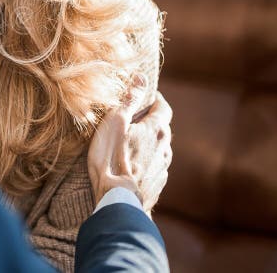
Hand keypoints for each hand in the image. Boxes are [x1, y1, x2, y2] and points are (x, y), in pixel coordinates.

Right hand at [88, 83, 172, 211]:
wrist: (118, 199)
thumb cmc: (111, 157)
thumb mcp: (115, 122)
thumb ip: (130, 100)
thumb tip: (142, 77)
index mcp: (156, 129)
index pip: (164, 107)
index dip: (156, 99)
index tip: (147, 95)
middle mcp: (164, 147)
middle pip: (162, 128)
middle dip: (151, 121)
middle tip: (135, 119)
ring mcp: (162, 167)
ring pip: (160, 149)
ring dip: (150, 143)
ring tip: (132, 144)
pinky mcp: (157, 184)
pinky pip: (155, 167)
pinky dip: (147, 162)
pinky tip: (134, 166)